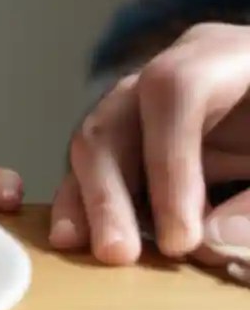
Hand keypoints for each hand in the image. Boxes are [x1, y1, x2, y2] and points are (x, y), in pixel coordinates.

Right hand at [49, 23, 249, 267]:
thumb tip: (212, 235)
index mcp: (231, 55)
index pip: (175, 91)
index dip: (169, 163)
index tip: (182, 237)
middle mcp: (179, 65)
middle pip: (119, 113)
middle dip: (112, 190)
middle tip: (122, 254)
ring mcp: (155, 95)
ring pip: (97, 136)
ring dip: (89, 198)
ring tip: (98, 250)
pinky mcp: (144, 130)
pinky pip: (102, 160)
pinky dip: (86, 198)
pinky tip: (78, 236)